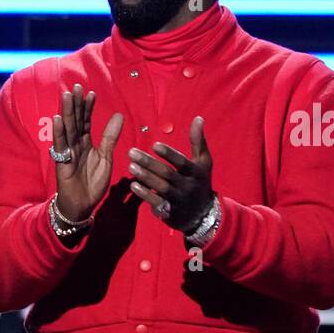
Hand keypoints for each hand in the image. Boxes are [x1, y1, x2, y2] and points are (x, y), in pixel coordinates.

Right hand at [51, 84, 123, 224]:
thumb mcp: (106, 158)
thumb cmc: (93, 183)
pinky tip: (58, 118)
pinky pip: (60, 145)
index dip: (88, 107)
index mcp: (86, 143)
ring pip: (67, 129)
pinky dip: (59, 132)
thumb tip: (119, 115)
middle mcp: (75, 145)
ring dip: (67, 112)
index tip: (91, 92)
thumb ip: (110, 137)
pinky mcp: (61, 162)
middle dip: (76, 104)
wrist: (83, 204)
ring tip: (67, 95)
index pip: (86, 121)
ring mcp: (67, 152)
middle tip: (76, 86)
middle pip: (75, 121)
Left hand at [127, 114, 214, 232]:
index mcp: (195, 172)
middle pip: (167, 174)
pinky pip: (156, 203)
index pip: (181, 162)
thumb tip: (198, 118)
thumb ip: (198, 141)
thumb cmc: (199, 181)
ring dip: (145, 177)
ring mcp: (178, 200)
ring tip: (130, 167)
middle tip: (131, 153)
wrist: (202, 214)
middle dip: (149, 163)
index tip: (154, 145)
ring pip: (160, 188)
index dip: (169, 154)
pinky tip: (133, 185)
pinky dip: (144, 195)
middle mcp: (187, 186)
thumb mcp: (203, 162)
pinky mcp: (169, 212)